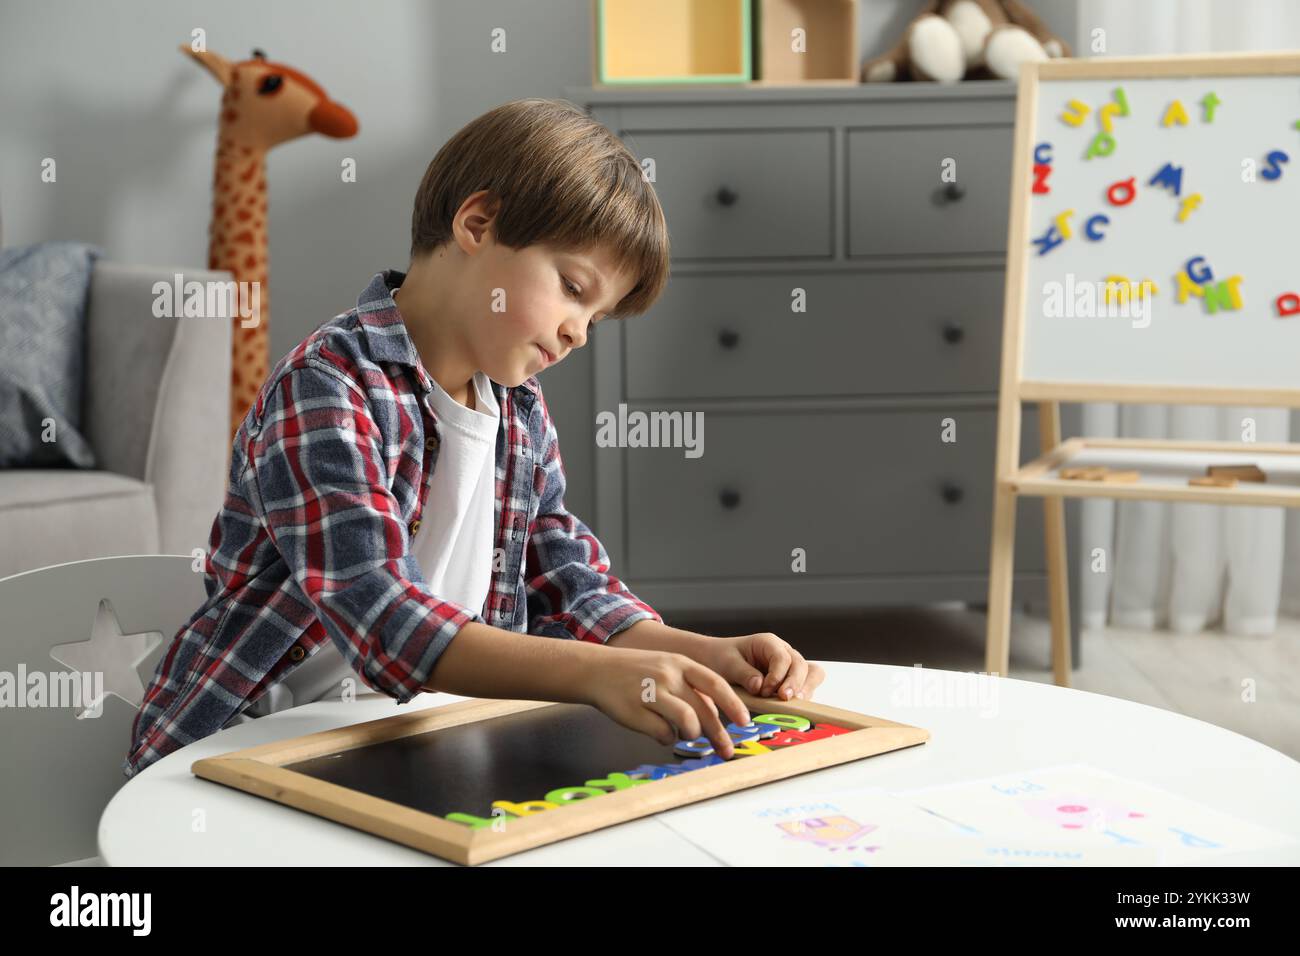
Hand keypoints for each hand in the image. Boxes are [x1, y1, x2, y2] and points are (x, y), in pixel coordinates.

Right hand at [580, 647, 751, 758]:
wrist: (597, 670)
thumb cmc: (636, 672)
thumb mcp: (668, 666)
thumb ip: (691, 686)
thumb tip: (714, 714)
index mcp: (681, 664)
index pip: (716, 685)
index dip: (733, 705)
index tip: (744, 722)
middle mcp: (669, 676)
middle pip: (704, 710)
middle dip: (719, 735)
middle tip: (727, 751)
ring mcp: (651, 693)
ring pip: (687, 722)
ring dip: (691, 734)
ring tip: (685, 735)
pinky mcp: (635, 711)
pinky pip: (663, 733)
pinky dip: (667, 738)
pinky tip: (661, 733)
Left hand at [699, 632, 824, 702]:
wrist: (714, 660)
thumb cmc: (721, 658)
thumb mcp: (727, 664)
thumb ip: (744, 674)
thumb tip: (760, 686)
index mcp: (768, 643)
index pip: (783, 657)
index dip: (777, 675)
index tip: (764, 691)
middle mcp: (783, 652)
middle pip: (802, 665)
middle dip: (795, 683)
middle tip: (784, 698)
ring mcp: (789, 666)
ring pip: (811, 674)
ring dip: (804, 689)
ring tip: (793, 703)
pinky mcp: (790, 680)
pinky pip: (806, 685)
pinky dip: (802, 695)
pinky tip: (791, 706)